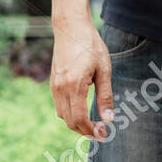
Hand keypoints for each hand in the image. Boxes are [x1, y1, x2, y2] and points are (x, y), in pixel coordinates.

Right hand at [50, 16, 113, 139]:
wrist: (70, 28)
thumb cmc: (91, 45)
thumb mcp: (104, 70)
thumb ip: (105, 96)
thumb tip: (109, 119)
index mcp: (73, 86)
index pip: (78, 119)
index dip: (91, 131)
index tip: (104, 134)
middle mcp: (60, 88)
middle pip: (69, 121)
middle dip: (85, 130)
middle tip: (102, 132)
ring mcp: (54, 86)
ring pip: (62, 115)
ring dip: (77, 123)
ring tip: (94, 124)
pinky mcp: (53, 83)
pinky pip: (59, 105)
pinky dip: (70, 113)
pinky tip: (83, 111)